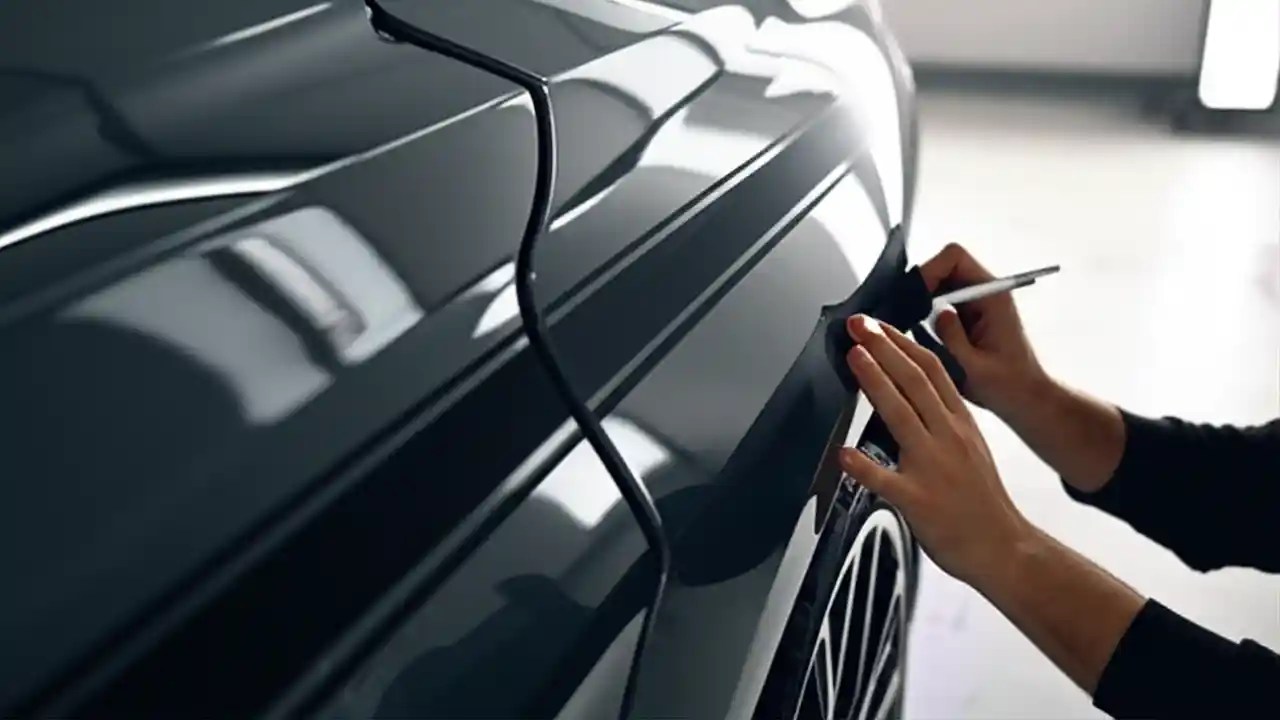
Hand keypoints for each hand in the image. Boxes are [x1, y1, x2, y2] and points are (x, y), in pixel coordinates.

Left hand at [837, 314, 1032, 585]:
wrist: (1004, 548)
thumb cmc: (982, 501)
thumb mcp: (970, 447)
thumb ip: (943, 420)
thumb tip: (916, 394)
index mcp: (959, 424)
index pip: (932, 370)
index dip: (902, 343)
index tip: (880, 324)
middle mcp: (947, 438)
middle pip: (914, 382)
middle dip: (884, 348)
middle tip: (859, 325)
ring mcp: (932, 468)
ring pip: (901, 416)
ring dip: (875, 383)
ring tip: (854, 358)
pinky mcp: (918, 501)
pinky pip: (885, 481)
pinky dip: (864, 467)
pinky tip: (844, 454)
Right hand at [919, 243, 1047, 417]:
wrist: (1024, 399)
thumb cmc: (1007, 387)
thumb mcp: (973, 367)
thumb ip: (952, 337)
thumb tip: (935, 312)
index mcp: (992, 297)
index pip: (955, 258)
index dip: (929, 270)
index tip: (913, 298)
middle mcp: (984, 293)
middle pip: (942, 267)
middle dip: (919, 288)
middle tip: (904, 314)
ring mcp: (975, 303)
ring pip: (937, 283)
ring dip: (920, 302)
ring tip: (909, 326)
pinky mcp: (967, 316)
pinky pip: (938, 301)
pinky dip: (924, 313)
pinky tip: (920, 335)